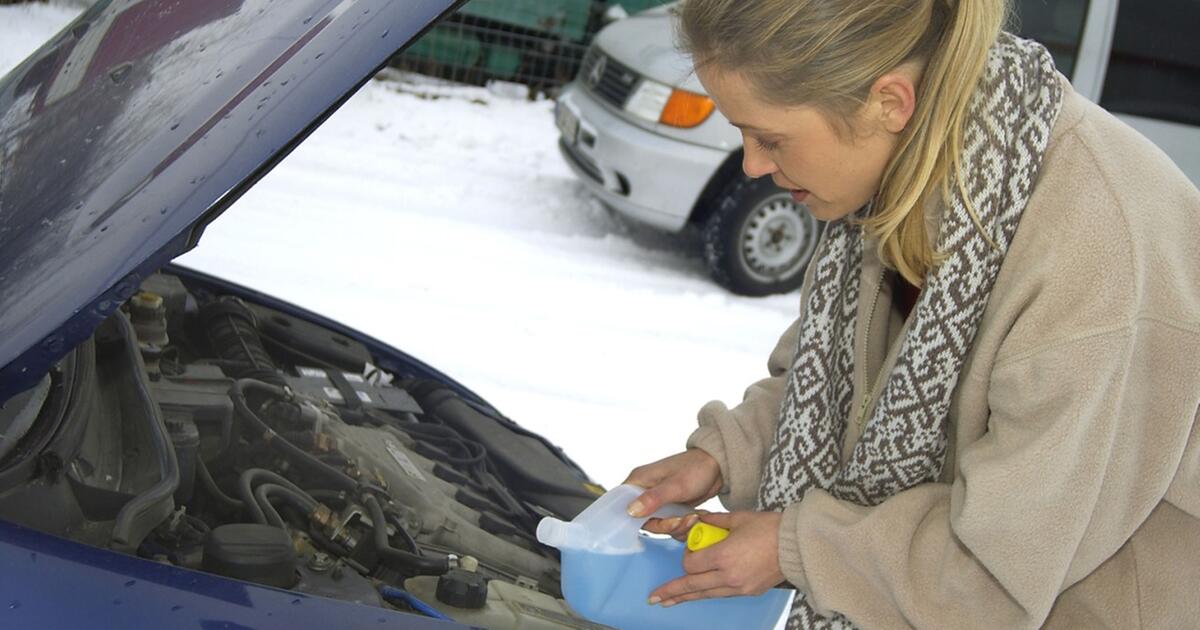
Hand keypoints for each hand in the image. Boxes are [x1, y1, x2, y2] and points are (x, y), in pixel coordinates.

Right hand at [623, 449, 722, 530]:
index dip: (633, 520)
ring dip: (677, 526)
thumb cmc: (696, 468)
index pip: (623, 505)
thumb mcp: (676, 485)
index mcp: (639, 481)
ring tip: (693, 518)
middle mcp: (645, 491)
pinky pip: (669, 523)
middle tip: (681, 521)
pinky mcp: (669, 507)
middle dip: (665, 525)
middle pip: (644, 520)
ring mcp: (657, 500)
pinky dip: (682, 524)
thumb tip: (630, 510)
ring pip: (659, 524)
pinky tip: (695, 516)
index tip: (652, 524)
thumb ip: (653, 498)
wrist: (717, 466)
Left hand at [648, 511, 783, 605]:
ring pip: (704, 595)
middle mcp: (728, 575)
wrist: (797, 545)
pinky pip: (720, 595)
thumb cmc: (769, 528)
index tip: (690, 549)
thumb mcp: (737, 518)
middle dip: (670, 592)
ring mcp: (738, 587)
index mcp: (724, 555)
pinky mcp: (747, 592)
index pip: (691, 565)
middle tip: (653, 598)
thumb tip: (697, 521)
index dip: (686, 557)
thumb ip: (713, 521)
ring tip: (668, 602)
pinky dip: (706, 594)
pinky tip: (696, 595)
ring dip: (685, 597)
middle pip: (692, 586)